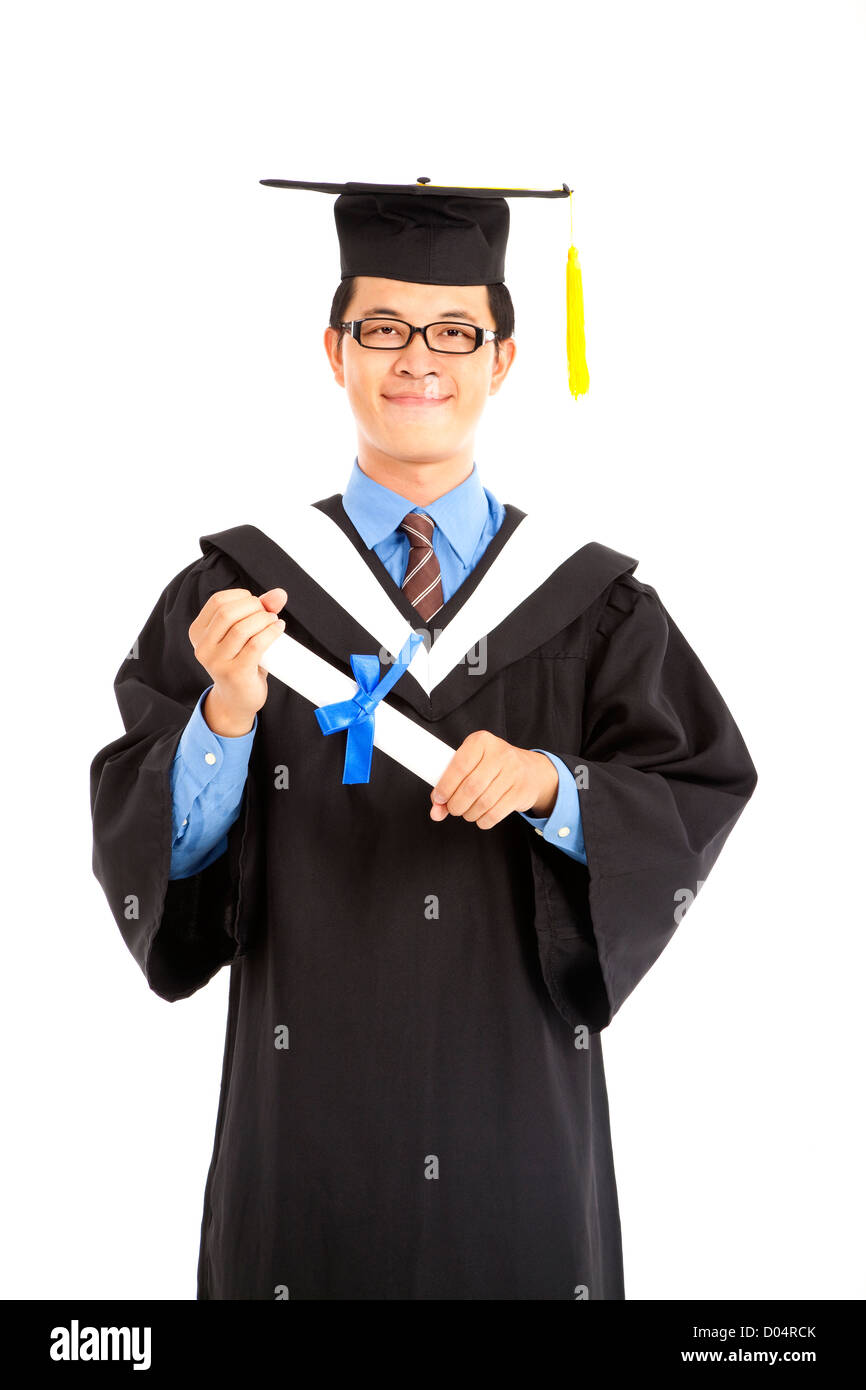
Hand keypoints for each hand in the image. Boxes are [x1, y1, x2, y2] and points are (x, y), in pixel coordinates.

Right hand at [188, 586, 287, 735]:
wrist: (237, 700)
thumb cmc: (241, 662)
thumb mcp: (243, 635)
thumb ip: (258, 611)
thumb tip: (280, 593)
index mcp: (198, 632)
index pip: (217, 601)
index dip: (241, 597)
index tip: (256, 604)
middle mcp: (202, 647)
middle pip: (227, 613)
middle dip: (254, 607)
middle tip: (268, 614)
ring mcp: (216, 662)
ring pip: (241, 628)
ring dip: (264, 619)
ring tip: (274, 621)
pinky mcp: (234, 674)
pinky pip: (255, 645)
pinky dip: (270, 632)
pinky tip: (278, 628)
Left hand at [429, 731, 558, 827]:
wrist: (530, 771)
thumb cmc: (492, 767)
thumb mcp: (471, 766)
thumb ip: (450, 786)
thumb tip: (435, 812)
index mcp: (481, 741)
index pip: (459, 766)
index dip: (445, 786)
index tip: (438, 798)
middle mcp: (500, 754)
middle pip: (470, 788)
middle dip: (456, 804)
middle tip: (453, 808)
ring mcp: (513, 772)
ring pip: (483, 803)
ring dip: (469, 813)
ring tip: (467, 811)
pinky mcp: (521, 792)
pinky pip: (495, 813)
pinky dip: (483, 820)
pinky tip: (480, 816)